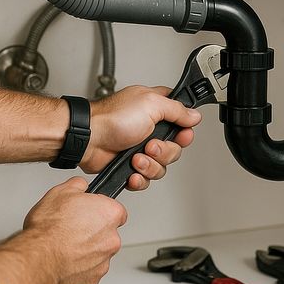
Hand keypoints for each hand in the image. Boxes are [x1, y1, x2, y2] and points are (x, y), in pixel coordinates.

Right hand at [0, 177, 128, 283]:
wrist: (37, 259)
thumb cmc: (48, 229)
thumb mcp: (60, 192)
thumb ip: (78, 185)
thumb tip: (81, 186)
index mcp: (109, 214)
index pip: (116, 210)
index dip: (99, 211)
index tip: (88, 214)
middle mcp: (112, 239)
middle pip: (107, 233)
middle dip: (93, 232)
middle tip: (71, 230)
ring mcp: (104, 261)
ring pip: (98, 254)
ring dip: (85, 251)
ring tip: (64, 246)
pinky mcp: (92, 279)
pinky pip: (88, 271)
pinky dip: (79, 268)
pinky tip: (64, 260)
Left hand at [80, 85, 201, 189]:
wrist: (89, 138)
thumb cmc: (112, 117)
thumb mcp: (151, 104)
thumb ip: (177, 109)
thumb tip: (194, 115)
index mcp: (157, 110)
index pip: (183, 122)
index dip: (185, 131)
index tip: (181, 135)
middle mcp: (151, 129)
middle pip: (175, 149)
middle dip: (164, 151)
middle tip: (150, 145)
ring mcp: (140, 148)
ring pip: (162, 166)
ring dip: (150, 165)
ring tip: (136, 158)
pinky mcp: (130, 165)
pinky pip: (146, 179)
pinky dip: (140, 177)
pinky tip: (132, 171)